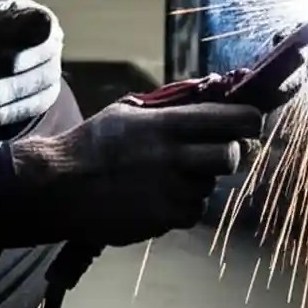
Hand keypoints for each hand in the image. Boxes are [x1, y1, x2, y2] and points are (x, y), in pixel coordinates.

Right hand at [0, 101, 262, 246]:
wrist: (58, 188)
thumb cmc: (94, 143)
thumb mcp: (130, 110)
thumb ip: (174, 102)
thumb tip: (216, 87)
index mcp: (168, 125)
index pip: (236, 120)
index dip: (249, 119)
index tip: (248, 121)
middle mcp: (174, 158)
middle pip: (232, 157)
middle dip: (226, 152)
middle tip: (209, 150)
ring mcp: (171, 192)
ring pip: (210, 186)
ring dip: (198, 181)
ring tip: (166, 174)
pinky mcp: (163, 221)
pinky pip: (192, 212)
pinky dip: (182, 205)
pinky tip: (156, 195)